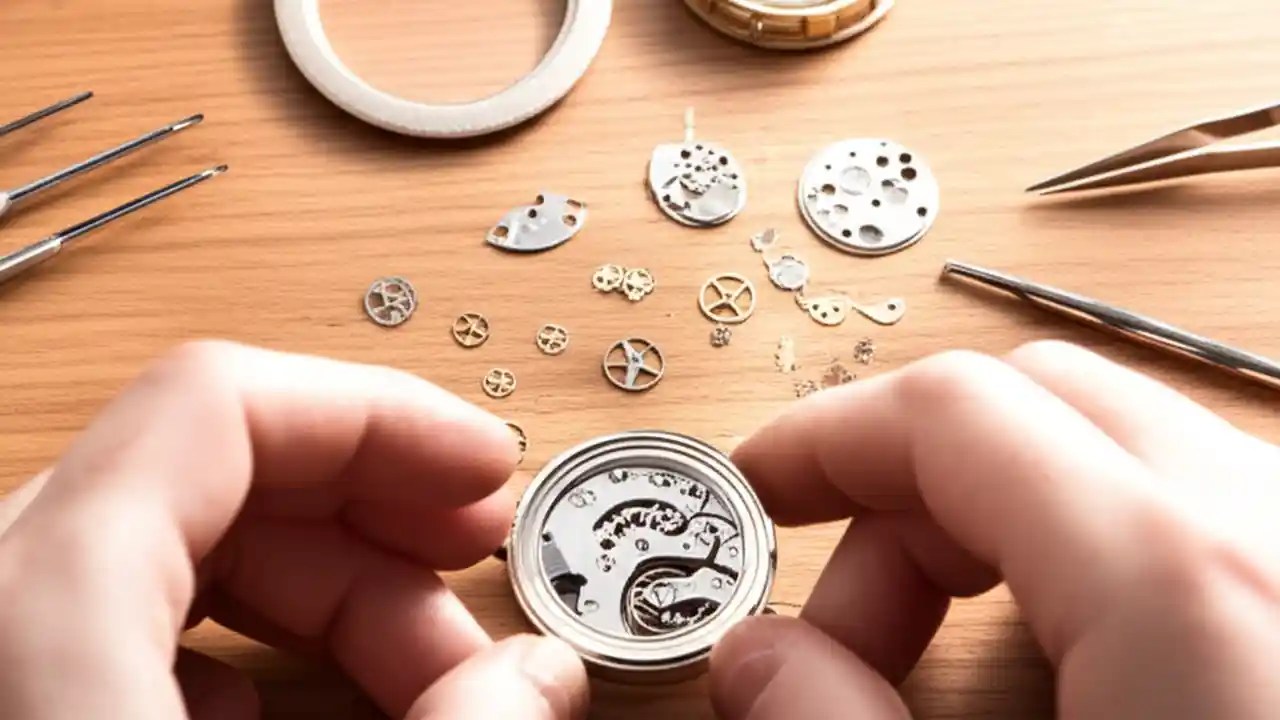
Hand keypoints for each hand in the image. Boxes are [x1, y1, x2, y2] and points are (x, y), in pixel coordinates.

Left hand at [0, 341, 587, 719]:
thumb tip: (540, 676)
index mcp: (37, 605)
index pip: (218, 403)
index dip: (381, 414)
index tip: (482, 466)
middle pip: (204, 475)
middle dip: (370, 520)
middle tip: (473, 569)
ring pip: (165, 551)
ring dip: (316, 592)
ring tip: (418, 670)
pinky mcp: (13, 700)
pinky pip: (114, 627)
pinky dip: (225, 650)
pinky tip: (275, 715)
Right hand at [711, 342, 1279, 719]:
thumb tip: (754, 660)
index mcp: (1182, 580)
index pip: (955, 412)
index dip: (824, 438)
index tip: (758, 491)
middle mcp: (1277, 532)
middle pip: (1041, 404)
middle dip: (910, 492)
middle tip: (846, 620)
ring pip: (1126, 450)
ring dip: (1004, 519)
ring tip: (946, 652)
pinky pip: (1200, 510)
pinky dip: (1098, 549)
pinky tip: (1069, 660)